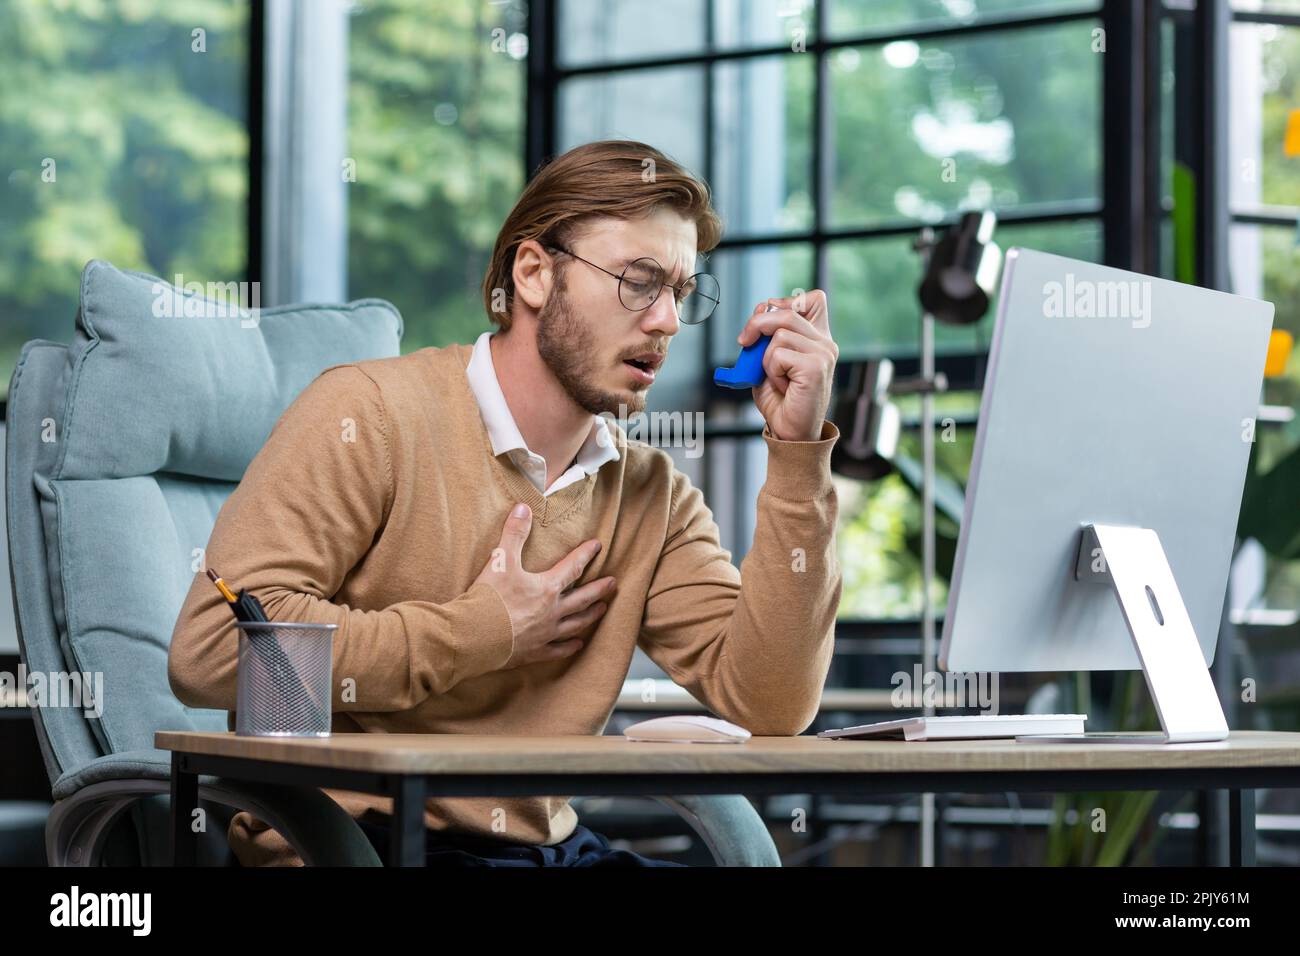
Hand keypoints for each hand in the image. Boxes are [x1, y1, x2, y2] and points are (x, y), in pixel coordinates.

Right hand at [473, 503, 615, 667]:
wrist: (475, 637)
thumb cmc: (489, 598)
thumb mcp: (500, 560)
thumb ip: (514, 533)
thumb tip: (523, 508)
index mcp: (547, 588)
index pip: (573, 568)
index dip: (586, 555)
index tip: (598, 546)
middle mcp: (552, 611)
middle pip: (583, 598)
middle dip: (599, 589)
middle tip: (613, 584)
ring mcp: (546, 633)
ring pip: (576, 624)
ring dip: (590, 615)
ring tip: (602, 609)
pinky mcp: (535, 651)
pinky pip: (558, 650)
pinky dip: (569, 647)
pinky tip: (577, 645)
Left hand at [737, 289, 837, 441]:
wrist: (789, 431)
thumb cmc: (780, 399)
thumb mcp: (767, 360)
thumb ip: (767, 334)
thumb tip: (761, 309)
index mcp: (818, 338)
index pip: (812, 299)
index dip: (785, 303)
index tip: (766, 321)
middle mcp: (825, 343)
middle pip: (786, 312)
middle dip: (757, 324)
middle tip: (744, 342)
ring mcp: (824, 353)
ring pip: (779, 334)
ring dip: (766, 358)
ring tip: (777, 377)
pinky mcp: (816, 366)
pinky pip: (778, 355)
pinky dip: (771, 371)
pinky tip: (784, 386)